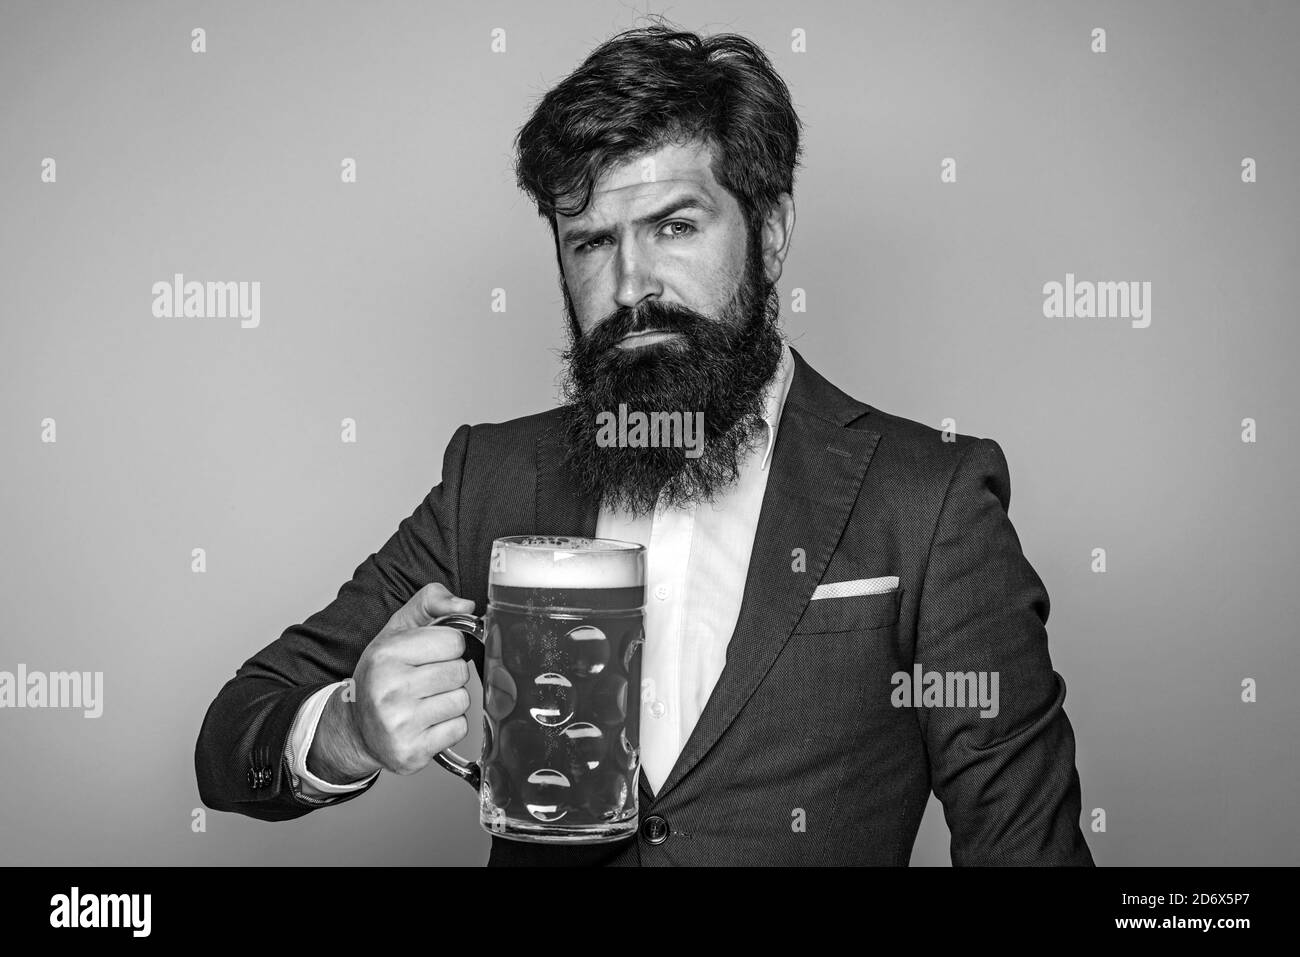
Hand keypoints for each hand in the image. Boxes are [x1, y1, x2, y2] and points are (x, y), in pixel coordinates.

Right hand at [308, 583, 474, 780]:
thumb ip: (432, 602)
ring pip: (462, 701)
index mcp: (386, 655)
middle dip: (450, 674)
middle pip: (460, 672)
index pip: (454, 641)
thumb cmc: (383, 674)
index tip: (430, 655)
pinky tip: (427, 722)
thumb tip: (467, 605)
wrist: (357, 728)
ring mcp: (399, 724)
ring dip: (450, 700)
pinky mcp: (411, 752)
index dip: (448, 647)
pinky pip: (459, 729)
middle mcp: (389, 689)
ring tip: (426, 701)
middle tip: (426, 680)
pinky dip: (449, 726)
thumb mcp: (398, 629)